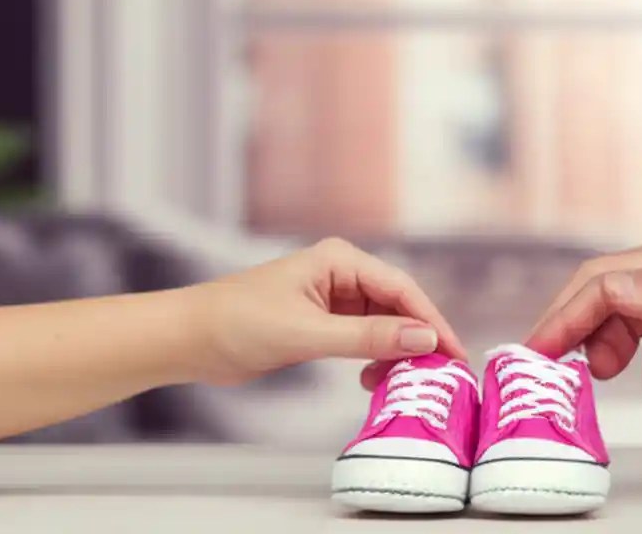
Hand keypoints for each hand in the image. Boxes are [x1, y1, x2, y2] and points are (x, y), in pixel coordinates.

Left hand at [187, 238, 465, 385]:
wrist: (188, 338)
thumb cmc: (237, 323)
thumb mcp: (307, 333)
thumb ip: (367, 337)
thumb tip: (424, 339)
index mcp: (339, 259)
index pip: (401, 289)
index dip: (431, 322)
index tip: (454, 354)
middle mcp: (341, 273)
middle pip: (397, 307)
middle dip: (415, 341)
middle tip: (436, 376)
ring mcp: (333, 298)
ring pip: (383, 326)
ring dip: (393, 354)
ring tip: (397, 383)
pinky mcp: (322, 322)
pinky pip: (363, 339)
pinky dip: (373, 359)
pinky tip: (370, 380)